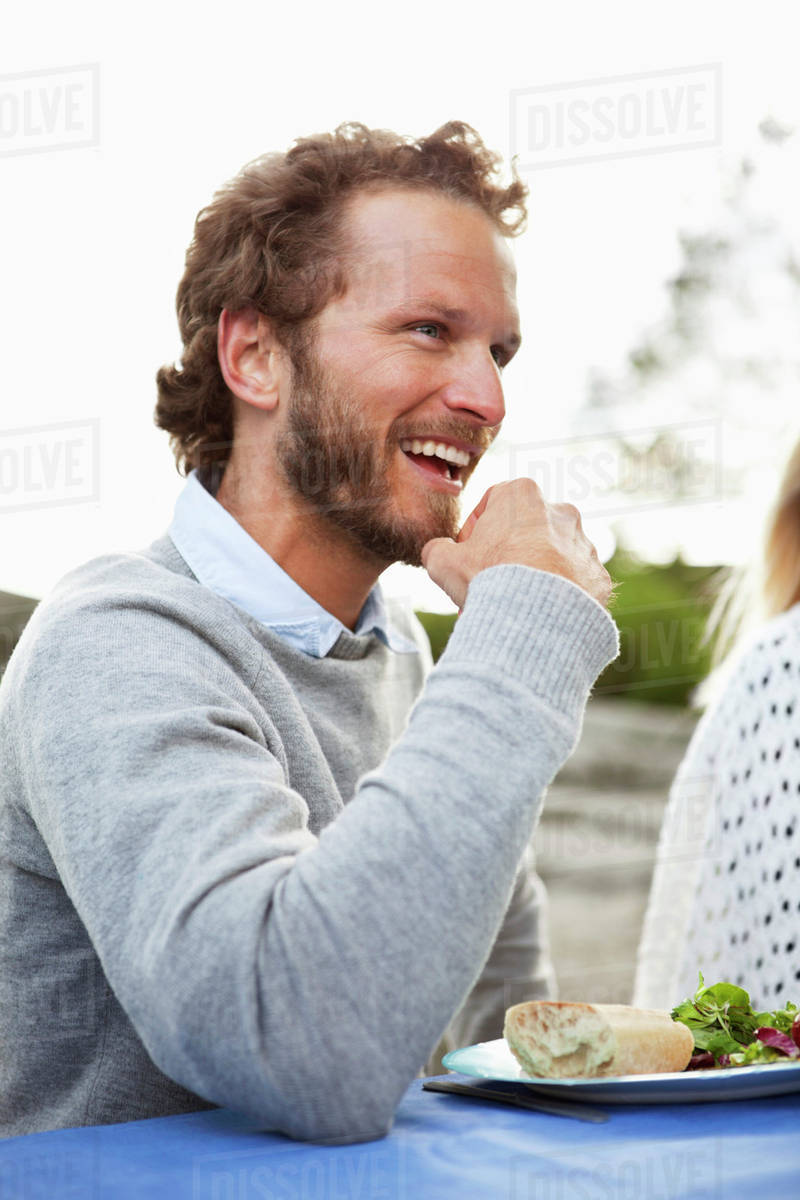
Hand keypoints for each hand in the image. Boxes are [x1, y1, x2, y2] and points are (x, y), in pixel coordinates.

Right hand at [421, 479, 612, 610]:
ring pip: (550, 557)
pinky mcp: (597, 574)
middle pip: (524, 531)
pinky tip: (538, 614)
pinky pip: (573, 582)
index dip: (474, 532)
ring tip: (513, 605)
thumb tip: (438, 552)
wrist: (536, 618)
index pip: (492, 505)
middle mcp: (560, 511)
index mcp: (522, 494)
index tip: (468, 557)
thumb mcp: (442, 561)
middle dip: (506, 555)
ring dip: (532, 574)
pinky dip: (557, 595)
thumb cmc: (489, 579)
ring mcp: (583, 543)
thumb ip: (437, 549)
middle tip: (488, 585)